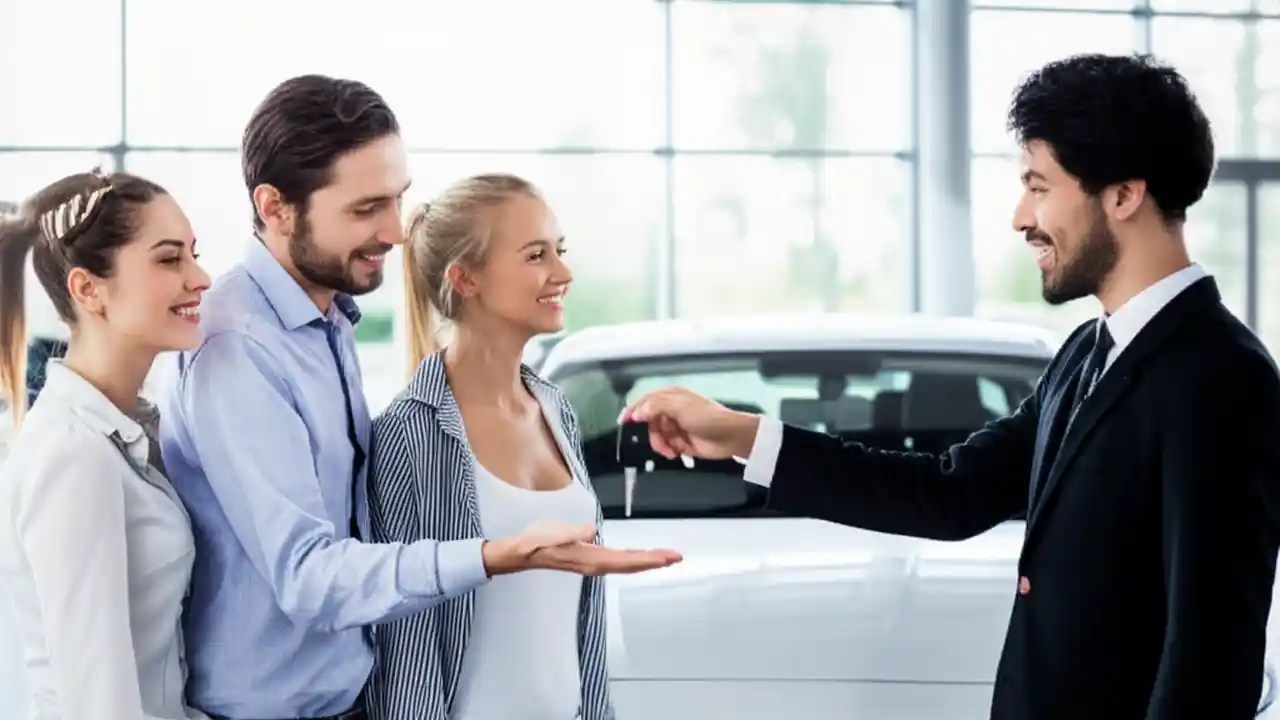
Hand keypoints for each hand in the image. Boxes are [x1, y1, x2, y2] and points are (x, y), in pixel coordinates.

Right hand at [482, 521, 681, 576]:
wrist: (523, 551)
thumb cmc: (537, 541)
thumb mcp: (553, 533)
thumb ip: (572, 532)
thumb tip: (591, 531)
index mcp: (591, 559)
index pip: (627, 561)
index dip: (649, 559)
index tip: (667, 557)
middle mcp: (596, 564)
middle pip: (632, 565)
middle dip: (655, 561)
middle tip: (677, 557)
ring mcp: (594, 562)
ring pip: (628, 564)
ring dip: (648, 561)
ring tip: (667, 557)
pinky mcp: (591, 557)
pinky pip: (620, 560)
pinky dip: (635, 558)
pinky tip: (641, 556)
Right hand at [619, 386, 760, 460]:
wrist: (729, 437)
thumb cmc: (706, 417)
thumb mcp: (679, 406)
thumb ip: (655, 407)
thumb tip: (636, 412)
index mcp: (671, 397)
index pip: (646, 401)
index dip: (634, 410)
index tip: (623, 422)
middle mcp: (672, 410)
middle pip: (649, 422)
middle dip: (652, 433)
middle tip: (659, 440)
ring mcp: (676, 426)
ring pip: (656, 436)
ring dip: (661, 444)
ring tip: (672, 449)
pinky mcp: (681, 442)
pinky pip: (666, 446)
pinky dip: (669, 450)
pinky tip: (677, 452)